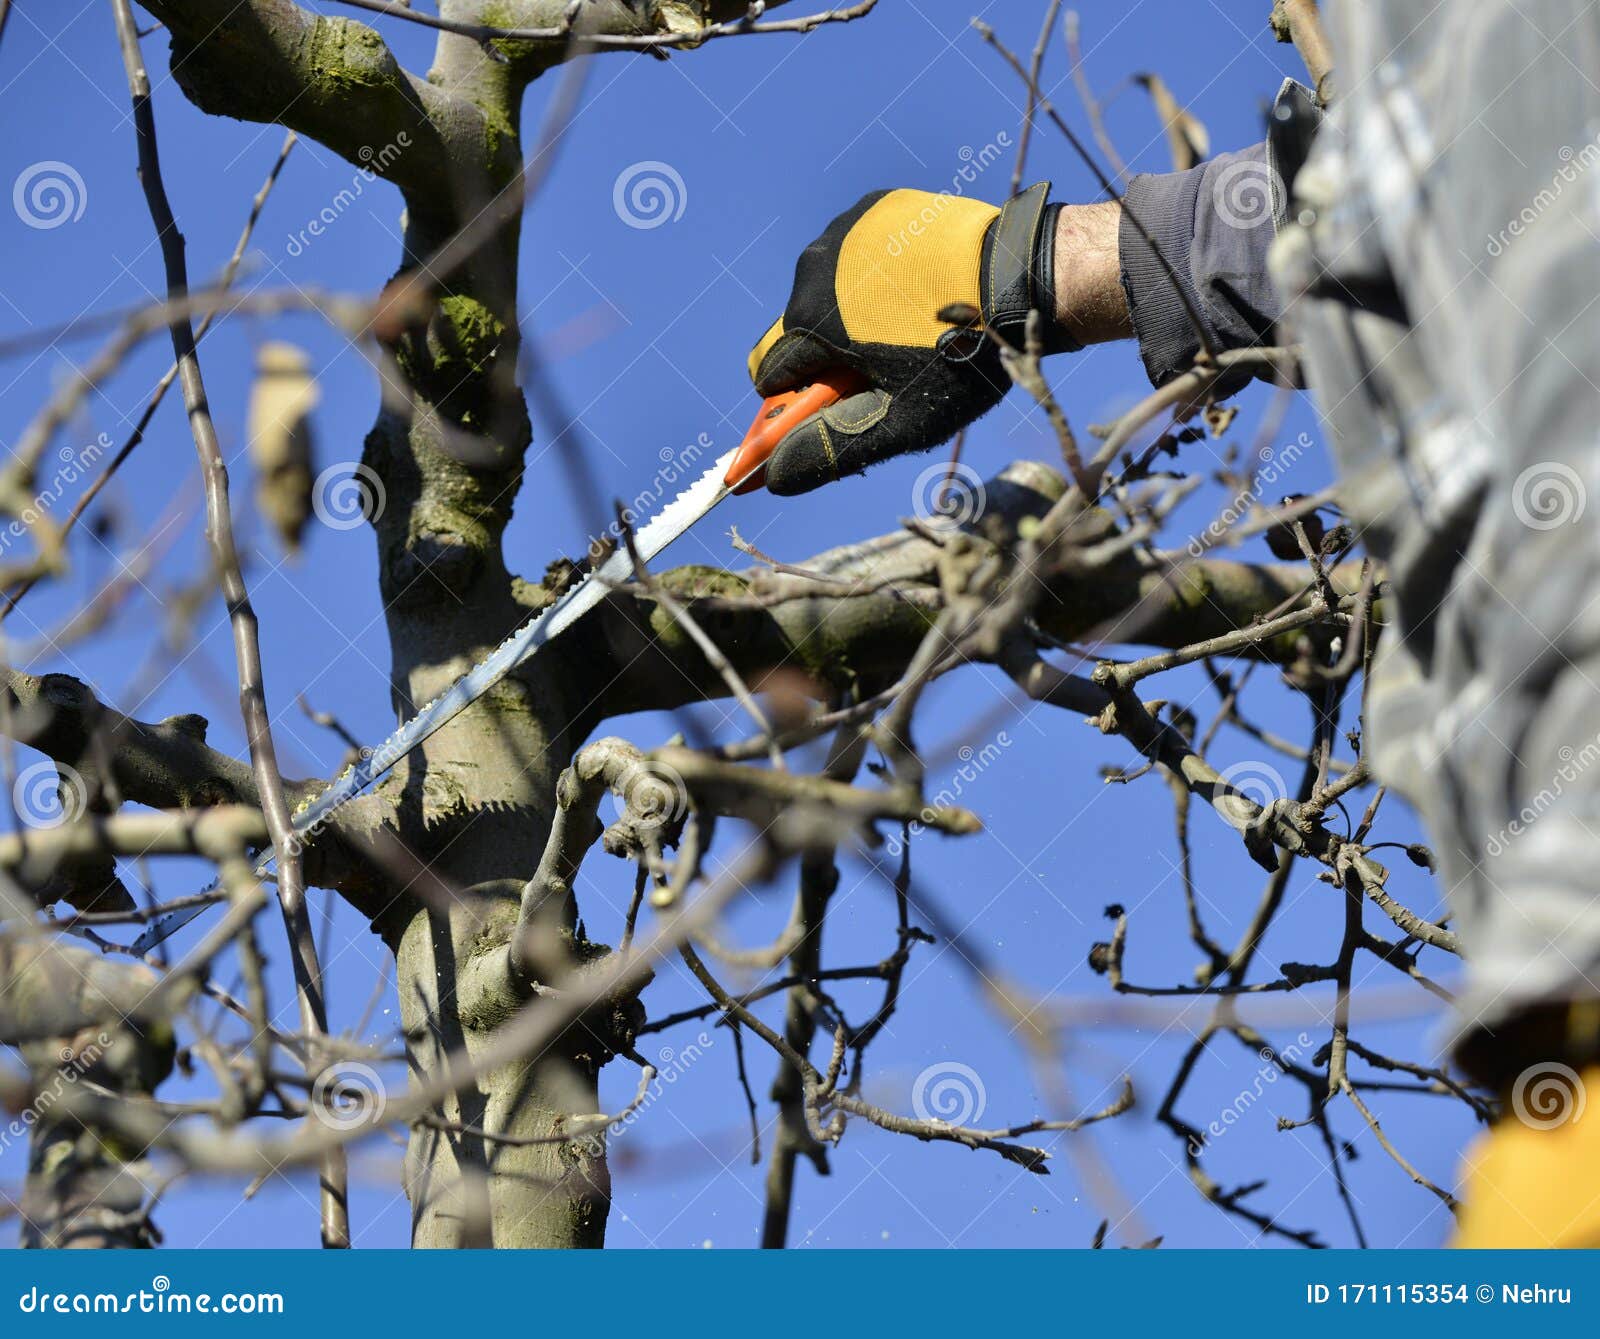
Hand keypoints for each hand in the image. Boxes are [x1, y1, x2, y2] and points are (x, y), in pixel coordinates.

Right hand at [747, 183, 1068, 494]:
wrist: (1023, 275)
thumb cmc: (962, 356)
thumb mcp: (899, 421)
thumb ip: (831, 450)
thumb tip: (775, 476)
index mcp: (808, 321)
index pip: (769, 378)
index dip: (798, 404)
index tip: (838, 409)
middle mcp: (811, 267)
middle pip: (797, 333)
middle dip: (829, 359)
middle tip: (888, 371)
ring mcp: (843, 231)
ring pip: (825, 292)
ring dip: (852, 316)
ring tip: (911, 326)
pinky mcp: (874, 208)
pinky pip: (855, 255)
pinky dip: (875, 277)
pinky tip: (919, 289)